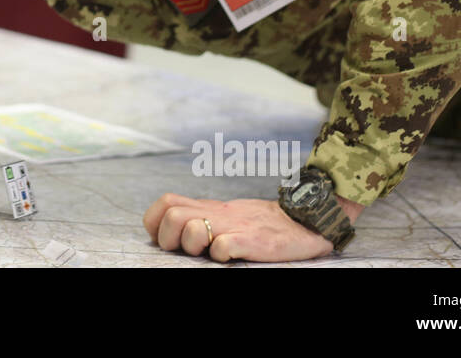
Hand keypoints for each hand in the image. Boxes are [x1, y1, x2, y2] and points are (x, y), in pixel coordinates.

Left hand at [142, 192, 363, 262]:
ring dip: (193, 245)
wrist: (304, 221)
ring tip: (210, 252)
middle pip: (171, 216)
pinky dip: (222, 255)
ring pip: (190, 229)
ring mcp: (234, 226)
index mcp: (209, 208)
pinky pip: (223, 247)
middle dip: (170, 238)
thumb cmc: (261, 224)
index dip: (156, 222)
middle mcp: (217, 214)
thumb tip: (168, 230)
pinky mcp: (253, 241)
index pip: (166, 202)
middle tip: (189, 250)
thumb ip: (201, 218)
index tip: (167, 239)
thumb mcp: (227, 215)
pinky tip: (232, 257)